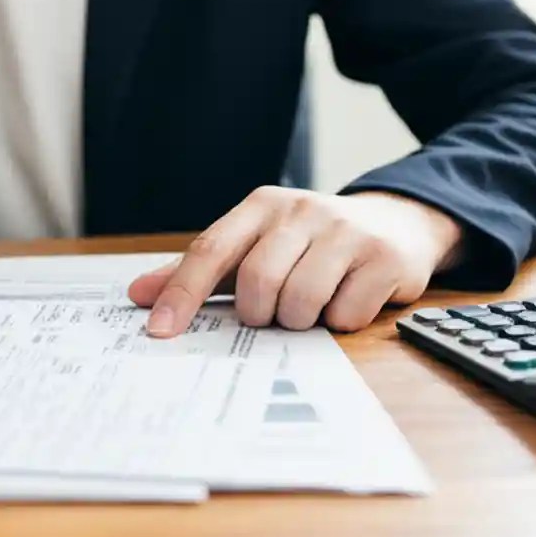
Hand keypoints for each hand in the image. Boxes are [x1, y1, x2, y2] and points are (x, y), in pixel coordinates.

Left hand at [128, 187, 464, 335]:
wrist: (398, 222)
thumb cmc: (309, 243)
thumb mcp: (253, 245)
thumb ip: (197, 271)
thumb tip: (138, 294)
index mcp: (262, 206)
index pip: (211, 249)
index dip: (182, 293)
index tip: (160, 330)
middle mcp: (304, 211)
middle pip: (258, 281)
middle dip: (259, 314)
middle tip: (270, 314)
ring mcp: (348, 232)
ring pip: (300, 302)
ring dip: (298, 321)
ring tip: (309, 307)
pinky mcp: (385, 258)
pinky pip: (345, 314)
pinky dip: (338, 322)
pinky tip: (345, 301)